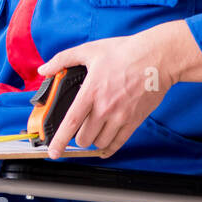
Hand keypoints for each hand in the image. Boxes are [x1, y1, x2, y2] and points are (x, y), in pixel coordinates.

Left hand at [36, 27, 175, 158]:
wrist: (158, 57)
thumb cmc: (126, 52)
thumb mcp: (89, 50)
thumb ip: (62, 60)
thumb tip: (44, 69)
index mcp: (91, 92)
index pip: (71, 122)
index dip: (59, 140)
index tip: (53, 151)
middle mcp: (105, 108)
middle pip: (84, 138)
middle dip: (77, 138)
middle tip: (78, 131)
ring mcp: (121, 116)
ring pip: (100, 143)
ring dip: (93, 141)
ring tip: (93, 132)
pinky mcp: (135, 120)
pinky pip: (119, 143)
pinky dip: (109, 148)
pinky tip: (104, 147)